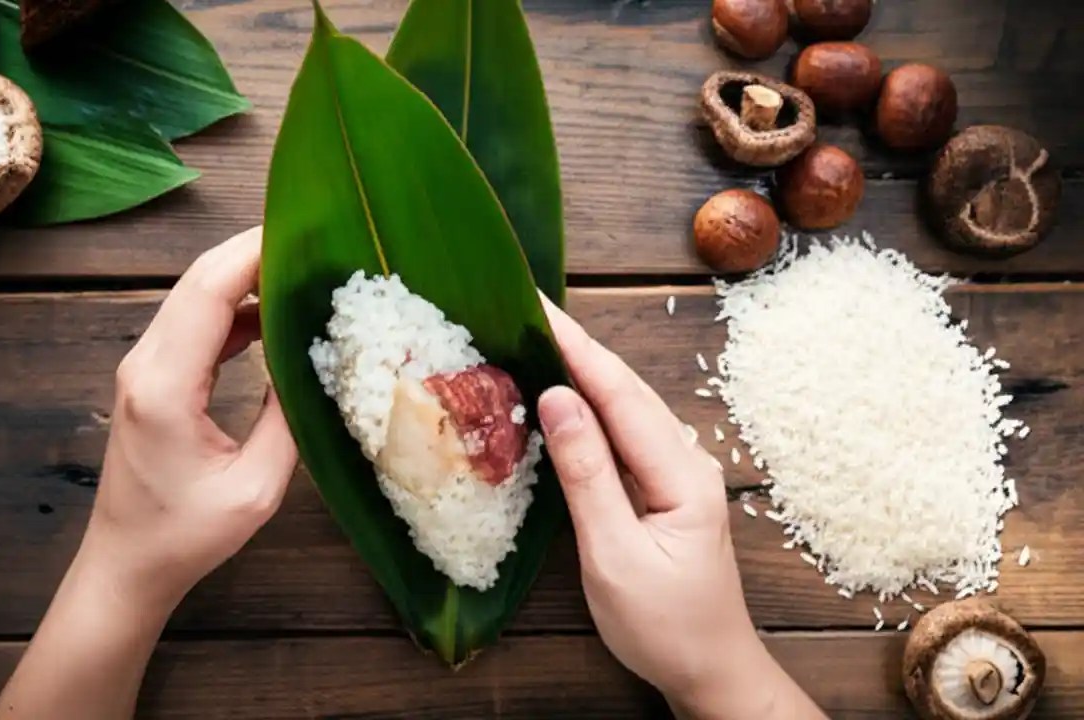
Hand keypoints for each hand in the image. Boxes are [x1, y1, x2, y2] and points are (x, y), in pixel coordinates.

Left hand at [0, 227, 297, 719]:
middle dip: (254, 250)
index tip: (306, 228)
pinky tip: (273, 313)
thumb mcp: (256, 488)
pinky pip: (193, 324)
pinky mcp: (151, 378)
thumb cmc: (185, 537)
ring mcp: (143, 368)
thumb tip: (316, 362)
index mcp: (165, 386)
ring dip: (244, 276)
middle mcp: (145, 364)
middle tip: (315, 237)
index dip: (255, 250)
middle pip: (198, 280)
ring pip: (194, 297)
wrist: (125, 566)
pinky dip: (233, 308)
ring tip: (303, 268)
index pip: (210, 291)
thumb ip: (286, 419)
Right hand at [537, 299, 822, 718]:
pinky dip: (593, 407)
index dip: (578, 347)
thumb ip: (587, 475)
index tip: (537, 309)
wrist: (711, 671)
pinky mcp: (665, 488)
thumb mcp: (614, 555)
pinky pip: (626, 433)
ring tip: (540, 340)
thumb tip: (558, 400)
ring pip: (627, 407)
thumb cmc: (663, 626)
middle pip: (627, 390)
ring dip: (585, 371)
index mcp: (682, 474)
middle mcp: (687, 461)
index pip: (621, 394)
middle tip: (527, 312)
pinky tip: (568, 399)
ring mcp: (679, 473)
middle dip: (578, 346)